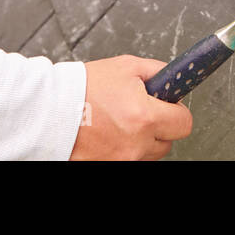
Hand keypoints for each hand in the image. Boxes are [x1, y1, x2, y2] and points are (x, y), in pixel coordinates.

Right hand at [70, 55, 192, 159]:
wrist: (50, 109)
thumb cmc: (84, 87)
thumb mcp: (126, 67)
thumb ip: (157, 72)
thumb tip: (174, 79)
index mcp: (145, 117)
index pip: (184, 123)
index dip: (176, 110)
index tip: (168, 105)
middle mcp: (136, 144)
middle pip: (167, 142)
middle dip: (159, 126)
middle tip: (138, 111)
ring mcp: (122, 160)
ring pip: (148, 153)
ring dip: (141, 140)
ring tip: (119, 121)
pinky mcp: (108, 166)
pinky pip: (128, 159)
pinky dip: (123, 149)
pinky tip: (109, 134)